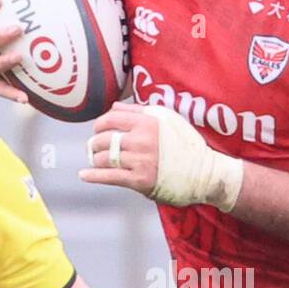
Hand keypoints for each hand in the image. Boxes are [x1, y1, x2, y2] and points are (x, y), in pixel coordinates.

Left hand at [78, 102, 243, 211]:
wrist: (204, 173)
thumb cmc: (186, 145)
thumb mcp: (167, 119)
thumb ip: (139, 111)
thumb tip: (114, 107)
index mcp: (147, 121)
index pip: (110, 118)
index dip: (99, 125)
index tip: (98, 130)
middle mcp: (142, 140)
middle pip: (104, 139)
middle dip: (95, 144)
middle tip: (94, 148)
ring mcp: (140, 161)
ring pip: (104, 158)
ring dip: (95, 159)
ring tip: (94, 160)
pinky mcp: (139, 181)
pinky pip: (109, 177)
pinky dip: (93, 176)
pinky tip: (84, 175)